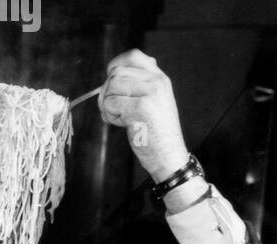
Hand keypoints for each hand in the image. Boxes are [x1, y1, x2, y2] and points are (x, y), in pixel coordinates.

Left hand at [98, 50, 188, 181]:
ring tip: (120, 119)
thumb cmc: (156, 133)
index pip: (133, 56)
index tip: (110, 83)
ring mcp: (149, 93)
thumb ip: (139, 86)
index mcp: (159, 78)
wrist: (169, 155)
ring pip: (110, 88)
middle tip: (113, 110)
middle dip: (106, 93)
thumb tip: (114, 73)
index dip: (115, 66)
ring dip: (107, 106)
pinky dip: (110, 116)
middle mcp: (156, 81)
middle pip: (116, 74)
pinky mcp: (140, 107)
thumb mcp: (154, 102)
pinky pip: (110, 104)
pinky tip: (123, 125)